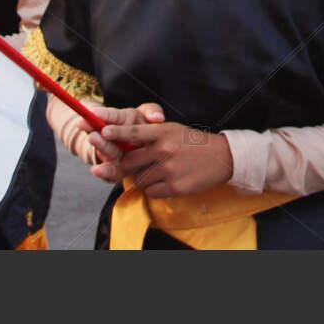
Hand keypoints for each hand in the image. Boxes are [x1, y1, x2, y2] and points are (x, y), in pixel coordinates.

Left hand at [93, 105, 235, 197]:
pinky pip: (151, 192)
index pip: (134, 132)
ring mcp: (169, 169)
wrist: (220, 157)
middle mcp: (164, 150)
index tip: (102, 132)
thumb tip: (126, 144)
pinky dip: (155, 189)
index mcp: (163, 132)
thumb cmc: (192, 142)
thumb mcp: (173, 130)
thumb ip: (151, 136)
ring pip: (140, 179)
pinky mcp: (175, 187)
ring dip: (144, 178)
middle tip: (136, 164)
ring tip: (160, 171)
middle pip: (130, 161)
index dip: (116, 133)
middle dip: (129, 165)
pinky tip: (167, 181)